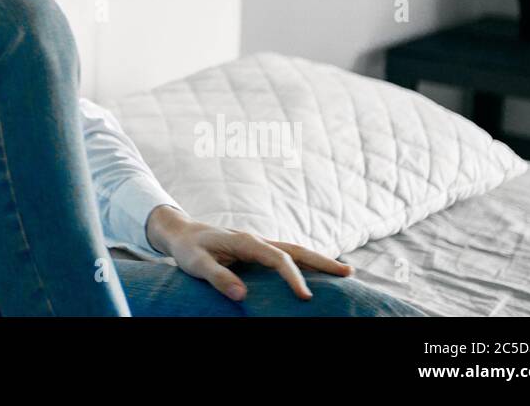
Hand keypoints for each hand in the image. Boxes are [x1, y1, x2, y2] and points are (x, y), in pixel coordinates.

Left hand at [145, 206, 352, 301]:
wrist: (181, 232)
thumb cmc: (188, 248)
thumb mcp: (196, 264)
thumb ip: (217, 278)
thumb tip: (242, 295)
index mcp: (245, 241)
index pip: (278, 258)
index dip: (293, 277)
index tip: (305, 297)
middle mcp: (256, 240)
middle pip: (296, 249)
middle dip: (322, 261)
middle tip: (348, 273)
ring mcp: (258, 244)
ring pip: (294, 250)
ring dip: (318, 260)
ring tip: (344, 272)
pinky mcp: (257, 250)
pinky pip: (286, 256)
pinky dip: (305, 262)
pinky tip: (316, 273)